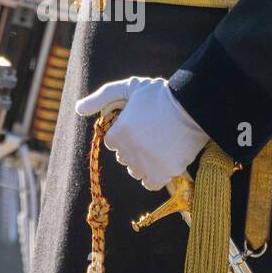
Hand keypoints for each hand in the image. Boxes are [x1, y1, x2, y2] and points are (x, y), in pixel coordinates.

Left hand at [76, 76, 209, 189]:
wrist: (193, 107)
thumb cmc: (159, 95)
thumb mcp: (128, 88)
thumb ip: (101, 97)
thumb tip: (78, 108)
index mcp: (119, 132)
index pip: (110, 142)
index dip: (121, 133)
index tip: (135, 125)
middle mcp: (129, 151)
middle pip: (122, 157)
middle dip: (131, 147)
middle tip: (148, 134)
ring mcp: (146, 164)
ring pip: (134, 171)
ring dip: (141, 162)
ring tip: (156, 146)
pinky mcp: (164, 173)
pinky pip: (150, 184)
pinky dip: (153, 177)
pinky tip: (160, 163)